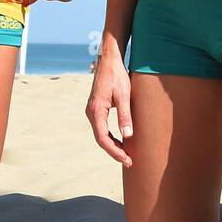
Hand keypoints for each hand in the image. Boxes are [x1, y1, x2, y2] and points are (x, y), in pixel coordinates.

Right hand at [85, 48, 132, 166]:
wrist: (109, 60)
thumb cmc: (117, 76)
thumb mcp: (124, 95)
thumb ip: (125, 115)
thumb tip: (127, 135)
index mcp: (96, 110)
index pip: (103, 138)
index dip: (115, 152)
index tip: (127, 159)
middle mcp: (91, 112)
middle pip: (101, 139)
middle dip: (114, 152)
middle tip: (129, 161)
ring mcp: (92, 111)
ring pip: (101, 134)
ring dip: (113, 145)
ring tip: (127, 155)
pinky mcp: (97, 109)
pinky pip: (102, 128)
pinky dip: (110, 137)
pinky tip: (121, 141)